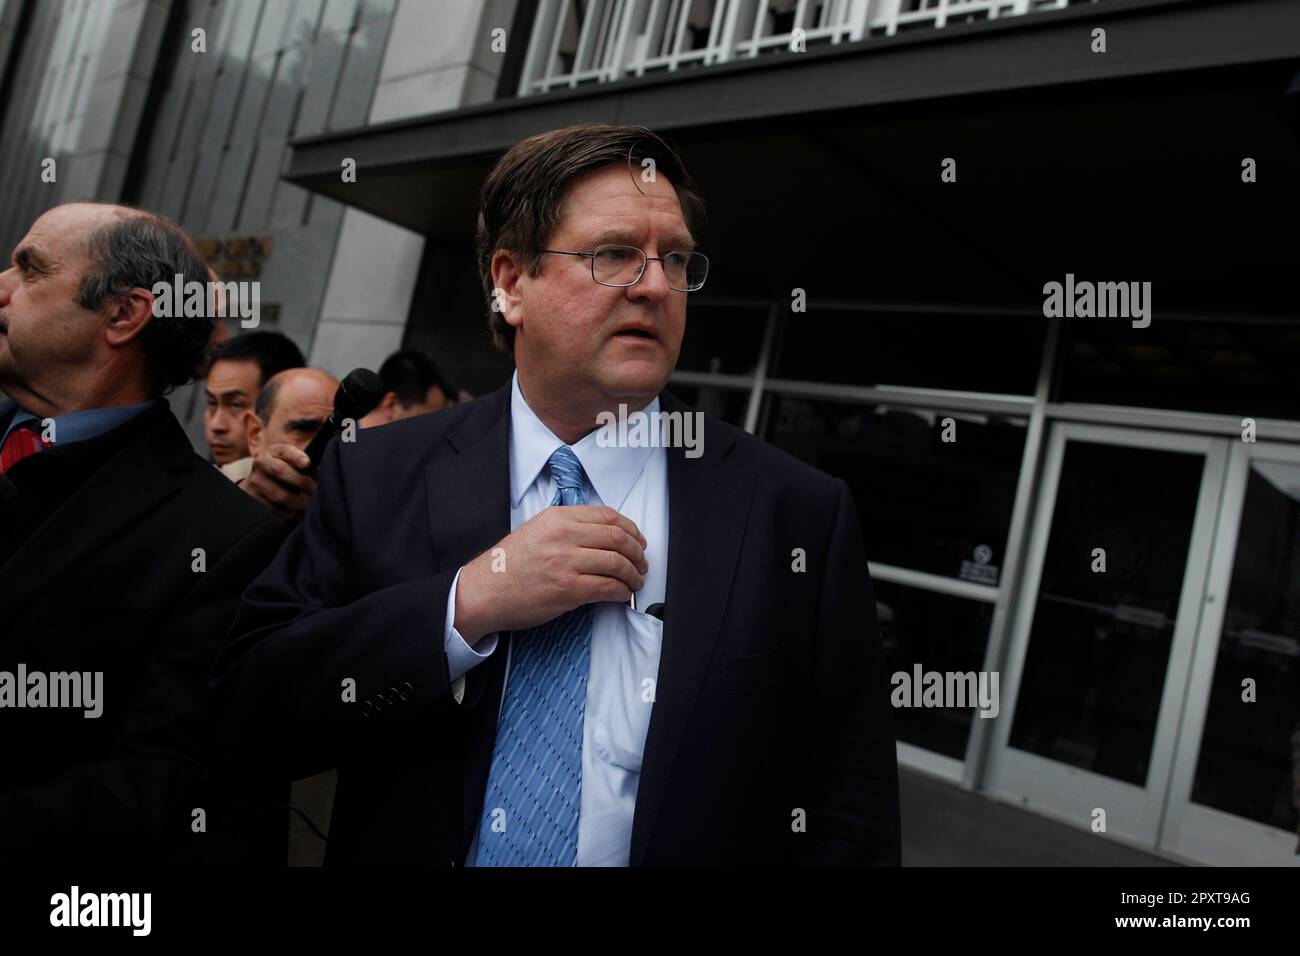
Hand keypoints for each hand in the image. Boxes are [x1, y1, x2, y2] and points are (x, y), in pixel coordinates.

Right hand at [239, 443, 316, 519]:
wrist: (259, 483)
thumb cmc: (285, 472)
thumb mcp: (293, 463)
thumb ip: (305, 466)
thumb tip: (317, 475)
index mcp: (273, 452)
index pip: (284, 450)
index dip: (296, 457)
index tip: (307, 464)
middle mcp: (261, 463)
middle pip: (281, 471)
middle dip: (302, 483)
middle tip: (313, 491)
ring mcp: (254, 480)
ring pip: (280, 495)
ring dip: (297, 502)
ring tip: (305, 503)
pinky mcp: (252, 497)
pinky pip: (274, 508)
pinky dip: (287, 512)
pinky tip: (293, 510)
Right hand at [454, 505, 647, 644]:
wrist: (484, 591)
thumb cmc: (509, 565)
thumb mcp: (536, 529)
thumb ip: (567, 527)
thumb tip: (603, 534)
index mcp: (558, 518)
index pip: (608, 516)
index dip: (632, 529)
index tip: (638, 540)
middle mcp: (564, 536)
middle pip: (618, 538)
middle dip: (638, 552)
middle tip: (643, 563)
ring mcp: (567, 563)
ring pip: (617, 564)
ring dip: (633, 575)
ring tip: (636, 581)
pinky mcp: (568, 590)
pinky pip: (608, 588)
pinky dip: (622, 592)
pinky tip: (622, 595)